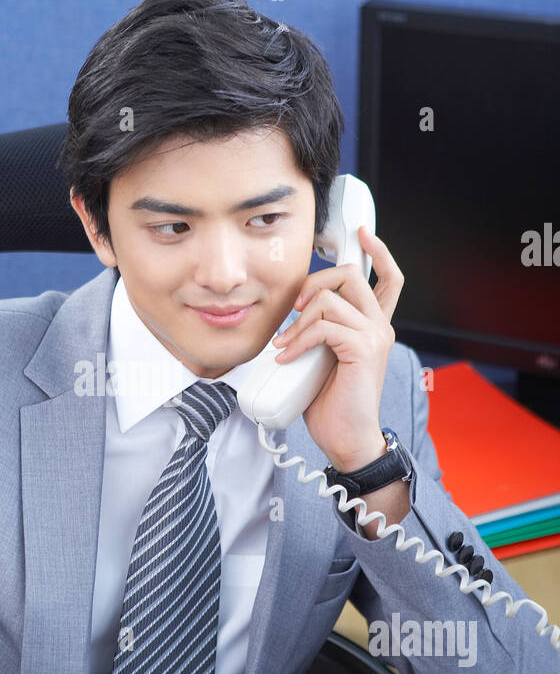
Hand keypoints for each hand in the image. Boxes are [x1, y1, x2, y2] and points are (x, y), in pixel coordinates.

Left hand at [270, 227, 403, 470]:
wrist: (347, 439)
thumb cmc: (332, 403)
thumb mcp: (321, 357)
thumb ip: (319, 331)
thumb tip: (293, 314)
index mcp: (372, 326)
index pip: (388, 278)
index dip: (377, 251)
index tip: (360, 234)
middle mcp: (378, 326)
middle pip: (351, 274)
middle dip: (314, 281)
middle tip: (295, 308)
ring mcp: (374, 336)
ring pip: (331, 298)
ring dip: (298, 321)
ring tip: (285, 345)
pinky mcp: (362, 349)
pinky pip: (323, 326)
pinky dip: (298, 340)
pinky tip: (287, 358)